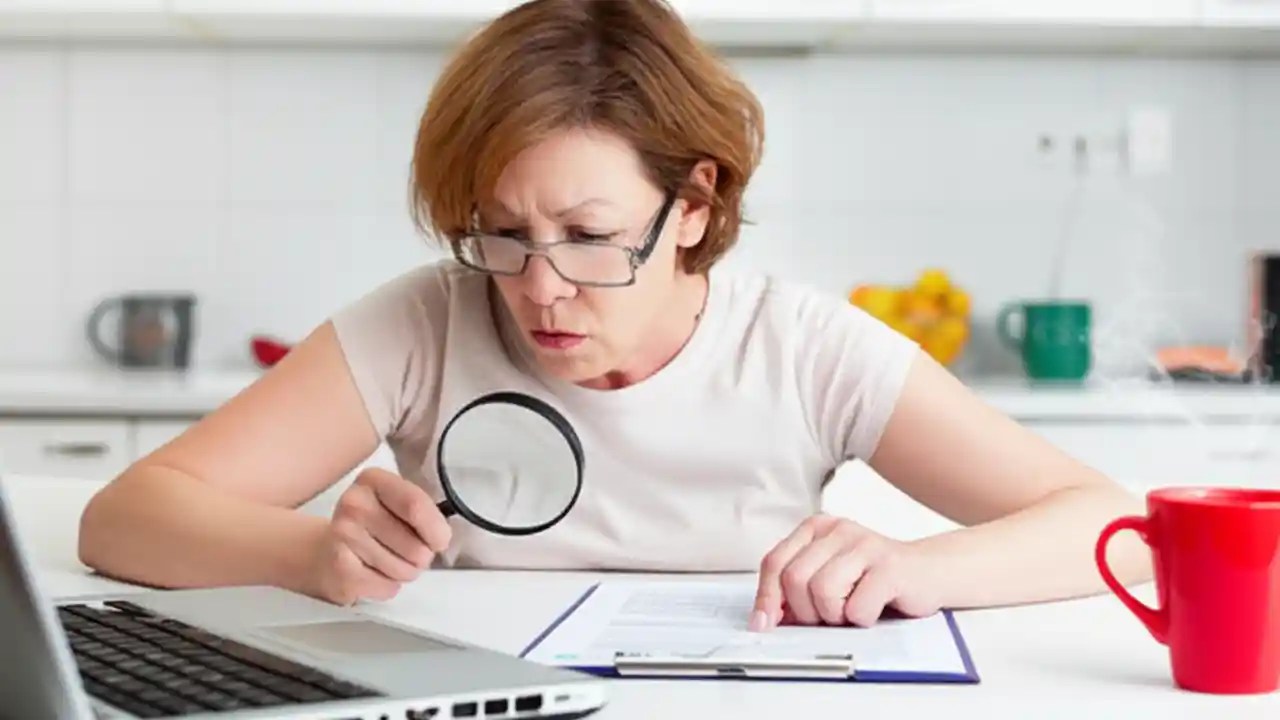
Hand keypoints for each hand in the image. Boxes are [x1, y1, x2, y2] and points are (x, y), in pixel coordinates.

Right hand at [308, 468, 451, 604]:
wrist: (324, 553)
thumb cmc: (373, 526)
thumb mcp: (397, 505)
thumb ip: (422, 513)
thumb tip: (440, 538)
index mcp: (373, 480)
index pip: (415, 505)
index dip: (436, 530)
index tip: (440, 541)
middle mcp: (354, 503)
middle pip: (415, 546)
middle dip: (422, 557)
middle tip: (409, 553)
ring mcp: (343, 536)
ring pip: (403, 570)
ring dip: (405, 572)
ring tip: (389, 562)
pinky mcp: (339, 569)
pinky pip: (387, 587)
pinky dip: (388, 586)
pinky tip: (373, 574)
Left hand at [750, 514, 940, 630]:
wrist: (930, 572)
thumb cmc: (874, 581)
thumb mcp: (828, 578)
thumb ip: (796, 590)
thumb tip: (764, 618)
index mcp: (816, 529)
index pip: (774, 562)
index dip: (766, 598)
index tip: (763, 624)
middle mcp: (837, 530)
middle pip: (793, 579)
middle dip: (805, 611)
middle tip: (828, 617)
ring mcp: (864, 544)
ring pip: (821, 591)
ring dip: (834, 615)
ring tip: (851, 611)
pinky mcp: (889, 566)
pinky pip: (856, 606)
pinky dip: (861, 619)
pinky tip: (873, 609)